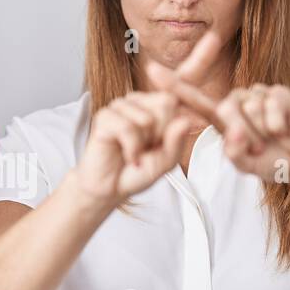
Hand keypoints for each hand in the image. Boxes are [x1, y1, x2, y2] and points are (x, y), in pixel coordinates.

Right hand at [71, 90, 197, 207]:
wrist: (110, 189)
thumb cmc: (136, 171)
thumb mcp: (166, 161)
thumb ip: (177, 142)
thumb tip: (185, 121)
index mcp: (152, 105)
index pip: (173, 100)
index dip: (171, 127)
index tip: (159, 143)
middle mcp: (136, 102)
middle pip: (164, 105)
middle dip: (159, 135)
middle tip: (146, 148)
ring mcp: (118, 107)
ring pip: (147, 119)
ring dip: (143, 144)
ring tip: (134, 152)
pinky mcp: (104, 117)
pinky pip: (127, 128)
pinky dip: (131, 150)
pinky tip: (128, 156)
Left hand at [145, 30, 289, 184]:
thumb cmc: (269, 161)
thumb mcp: (246, 165)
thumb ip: (235, 153)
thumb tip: (235, 133)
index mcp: (220, 119)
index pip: (193, 101)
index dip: (174, 86)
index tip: (153, 72)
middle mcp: (235, 102)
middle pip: (226, 110)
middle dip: (244, 135)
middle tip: (258, 147)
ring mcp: (255, 95)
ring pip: (249, 108)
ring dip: (262, 132)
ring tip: (271, 138)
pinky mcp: (277, 92)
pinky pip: (271, 103)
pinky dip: (277, 121)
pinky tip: (282, 129)